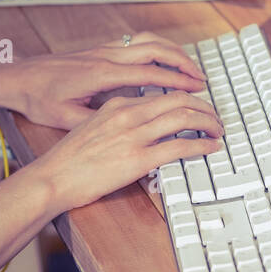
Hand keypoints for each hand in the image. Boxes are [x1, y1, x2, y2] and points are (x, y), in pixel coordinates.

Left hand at [0, 32, 206, 129]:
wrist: (16, 77)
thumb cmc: (38, 99)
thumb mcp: (66, 119)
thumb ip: (98, 121)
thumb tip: (127, 131)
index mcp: (101, 75)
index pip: (149, 74)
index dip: (176, 81)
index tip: (197, 89)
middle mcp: (105, 57)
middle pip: (155, 50)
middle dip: (182, 62)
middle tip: (202, 79)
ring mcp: (103, 50)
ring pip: (147, 42)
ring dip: (172, 52)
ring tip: (190, 69)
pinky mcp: (99, 51)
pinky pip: (136, 43)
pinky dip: (156, 49)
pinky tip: (164, 62)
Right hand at [19, 91, 222, 214]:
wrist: (52, 177)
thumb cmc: (67, 160)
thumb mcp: (92, 129)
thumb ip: (116, 124)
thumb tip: (138, 130)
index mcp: (117, 105)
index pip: (162, 94)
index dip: (186, 99)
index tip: (198, 108)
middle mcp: (128, 114)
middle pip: (179, 100)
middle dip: (204, 107)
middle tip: (216, 118)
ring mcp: (133, 135)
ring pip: (183, 117)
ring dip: (208, 123)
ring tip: (218, 131)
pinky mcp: (138, 159)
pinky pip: (179, 145)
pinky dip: (201, 144)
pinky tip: (210, 148)